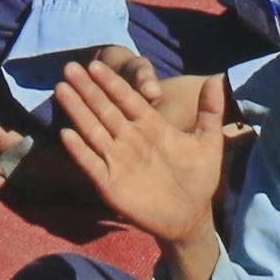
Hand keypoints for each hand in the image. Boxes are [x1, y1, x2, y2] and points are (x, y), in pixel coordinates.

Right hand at [49, 49, 224, 251]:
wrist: (191, 215)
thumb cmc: (199, 177)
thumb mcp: (208, 142)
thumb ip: (210, 112)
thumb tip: (217, 79)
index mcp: (150, 126)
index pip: (127, 99)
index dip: (112, 82)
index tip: (96, 64)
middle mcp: (130, 139)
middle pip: (105, 109)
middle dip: (87, 89)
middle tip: (70, 67)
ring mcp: (117, 160)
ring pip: (93, 130)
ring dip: (77, 111)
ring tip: (62, 90)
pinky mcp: (110, 183)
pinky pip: (91, 163)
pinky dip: (79, 150)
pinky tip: (66, 134)